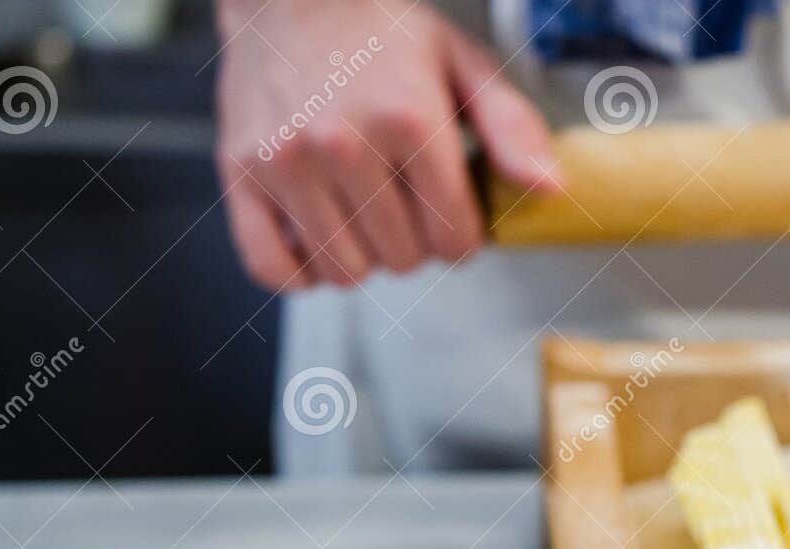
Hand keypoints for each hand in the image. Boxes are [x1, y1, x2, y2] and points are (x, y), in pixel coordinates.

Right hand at [214, 0, 558, 289]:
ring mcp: (285, 161)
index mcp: (408, 120)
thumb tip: (549, 189)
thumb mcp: (464, 65)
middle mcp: (343, 144)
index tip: (451, 210)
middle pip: (404, 259)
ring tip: (362, 207)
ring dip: (363, 255)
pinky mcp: (241, 173)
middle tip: (403, 196)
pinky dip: (300, 272)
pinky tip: (318, 239)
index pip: (455, 239)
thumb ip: (513, 128)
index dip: (462, 235)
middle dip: (415, 239)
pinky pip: (272, 267)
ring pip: (345, 271)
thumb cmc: (382, 35)